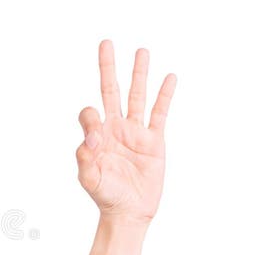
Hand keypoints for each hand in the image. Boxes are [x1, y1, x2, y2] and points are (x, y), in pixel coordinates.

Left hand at [76, 40, 176, 225]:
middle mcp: (115, 127)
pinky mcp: (154, 140)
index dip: (90, 119)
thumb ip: (85, 157)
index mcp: (96, 135)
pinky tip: (169, 77)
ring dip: (139, 74)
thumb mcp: (89, 178)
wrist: (128, 211)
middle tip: (106, 43)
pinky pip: (160, 112)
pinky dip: (165, 95)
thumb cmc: (105, 195)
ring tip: (141, 51)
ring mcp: (135, 131)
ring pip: (137, 96)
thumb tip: (92, 136)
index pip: (91, 112)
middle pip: (111, 90)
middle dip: (108, 67)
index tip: (95, 139)